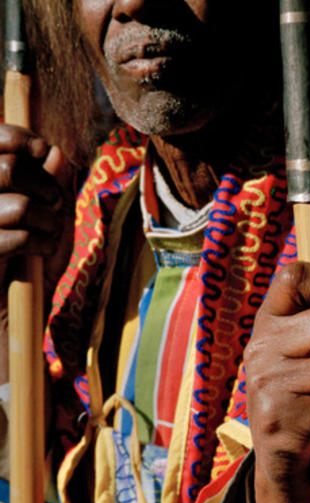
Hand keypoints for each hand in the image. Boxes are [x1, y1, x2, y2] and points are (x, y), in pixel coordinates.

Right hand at [0, 124, 73, 289]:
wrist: (15, 310)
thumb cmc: (29, 259)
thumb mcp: (48, 217)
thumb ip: (52, 184)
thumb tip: (55, 152)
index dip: (19, 138)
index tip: (42, 150)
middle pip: (9, 169)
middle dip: (46, 186)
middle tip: (54, 204)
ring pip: (20, 206)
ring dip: (49, 221)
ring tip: (50, 233)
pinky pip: (19, 238)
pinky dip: (43, 245)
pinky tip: (42, 252)